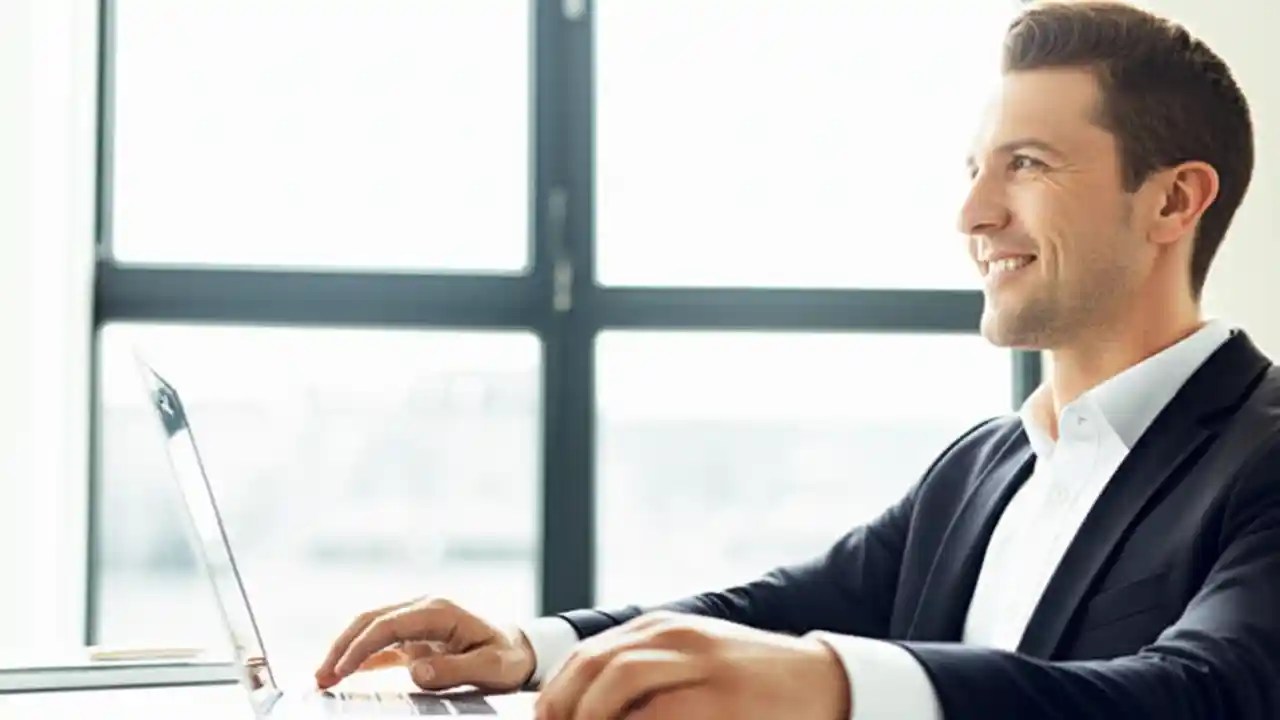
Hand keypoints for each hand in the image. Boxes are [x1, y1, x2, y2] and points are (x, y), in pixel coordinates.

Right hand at [314, 596, 535, 692]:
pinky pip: (381, 642)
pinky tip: (343, 671)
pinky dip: (360, 655)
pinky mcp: (416, 636)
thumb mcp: (490, 667)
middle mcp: (424, 609)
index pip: (389, 625)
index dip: (361, 647)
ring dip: (346, 648)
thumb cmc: (507, 657)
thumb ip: (454, 670)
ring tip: (324, 677)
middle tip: (320, 676)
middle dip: (342, 645)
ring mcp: (418, 621)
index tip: (341, 670)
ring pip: (371, 628)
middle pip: (372, 620)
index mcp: (440, 611)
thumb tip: (416, 671)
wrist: (519, 649)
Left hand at [534, 611, 849, 719]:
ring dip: (591, 716)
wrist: (821, 681)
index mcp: (663, 629)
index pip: (588, 655)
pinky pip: (661, 715)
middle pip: (596, 664)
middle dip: (564, 706)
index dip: (556, 693)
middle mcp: (678, 638)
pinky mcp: (724, 700)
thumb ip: (646, 676)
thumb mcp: (692, 664)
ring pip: (621, 681)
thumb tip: (586, 710)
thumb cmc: (750, 681)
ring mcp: (702, 666)